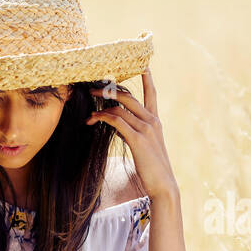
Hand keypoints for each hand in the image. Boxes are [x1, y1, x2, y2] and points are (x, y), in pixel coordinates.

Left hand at [85, 67, 177, 199]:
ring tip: (88, 110)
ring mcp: (146, 129)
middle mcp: (152, 121)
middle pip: (129, 97)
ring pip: (121, 108)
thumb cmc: (151, 169)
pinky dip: (103, 117)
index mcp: (155, 121)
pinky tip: (93, 119)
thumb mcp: (142, 147)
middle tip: (93, 89)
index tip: (142, 66)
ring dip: (102, 106)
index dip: (147, 79)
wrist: (163, 185)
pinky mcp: (138, 139)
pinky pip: (117, 121)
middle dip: (110, 90)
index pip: (151, 94)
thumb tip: (118, 126)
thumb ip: (132, 133)